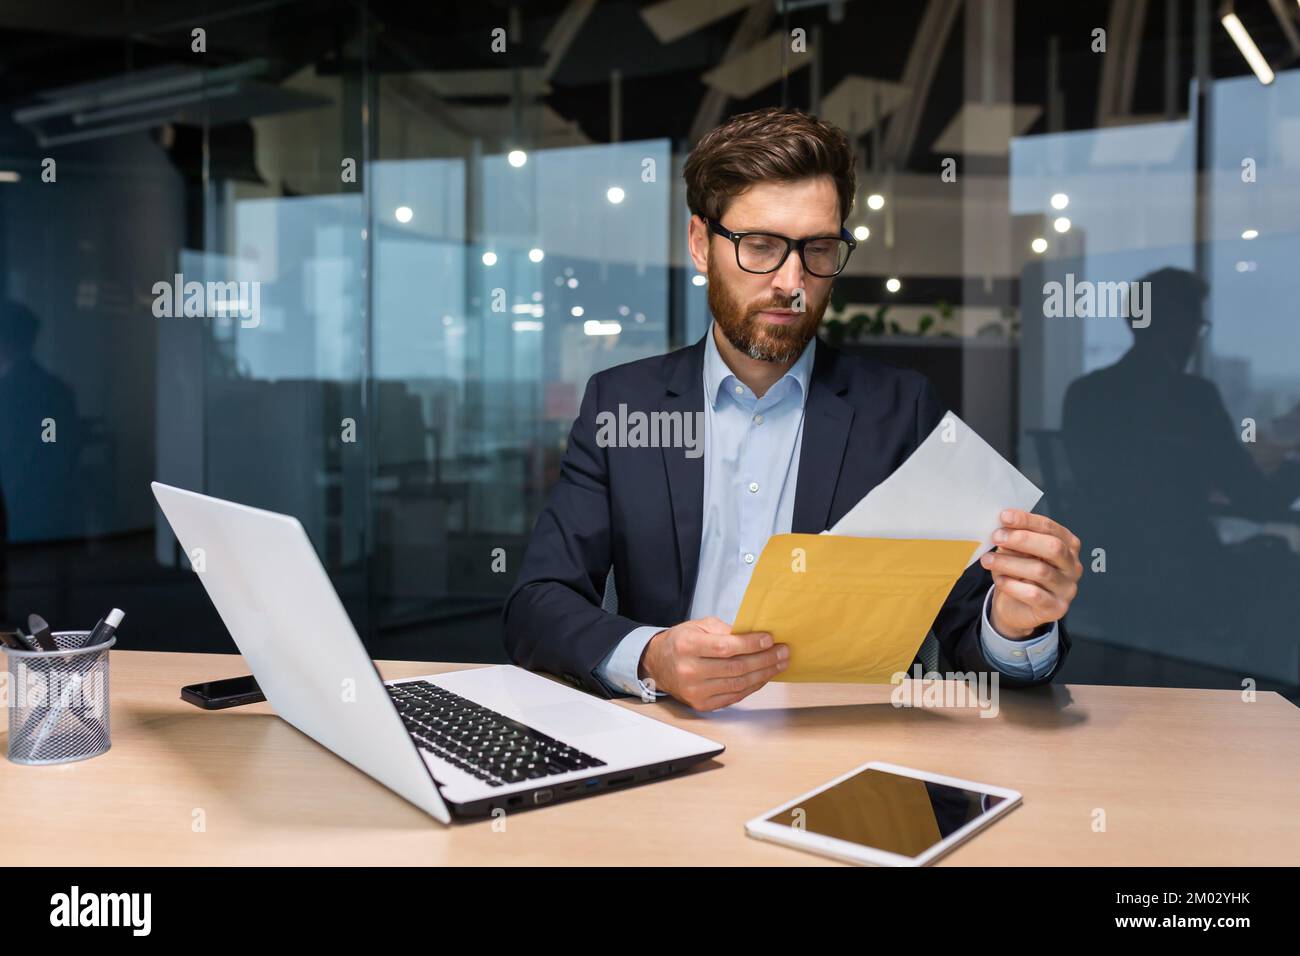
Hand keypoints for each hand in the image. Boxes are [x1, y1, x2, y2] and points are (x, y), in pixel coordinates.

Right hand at [638, 616, 788, 710]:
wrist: (659, 664)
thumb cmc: (682, 642)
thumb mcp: (699, 626)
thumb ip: (725, 630)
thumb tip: (754, 636)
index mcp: (687, 646)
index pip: (725, 647)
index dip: (750, 644)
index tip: (769, 639)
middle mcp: (689, 671)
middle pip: (735, 667)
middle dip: (764, 659)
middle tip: (782, 652)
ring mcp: (695, 691)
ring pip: (738, 684)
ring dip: (763, 674)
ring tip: (779, 663)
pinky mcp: (702, 704)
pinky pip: (734, 696)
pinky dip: (752, 686)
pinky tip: (764, 676)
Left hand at [980, 509, 1082, 638]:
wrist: (1016, 607)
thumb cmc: (1018, 574)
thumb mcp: (1016, 552)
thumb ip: (1014, 539)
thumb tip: (1002, 527)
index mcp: (1067, 545)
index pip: (1050, 528)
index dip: (1027, 520)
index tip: (1004, 517)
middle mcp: (1072, 566)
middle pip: (1053, 547)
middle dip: (1022, 539)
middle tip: (997, 537)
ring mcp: (1067, 588)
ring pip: (1041, 571)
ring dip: (1009, 563)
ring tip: (988, 560)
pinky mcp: (1056, 608)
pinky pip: (1034, 594)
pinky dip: (1012, 585)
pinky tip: (1000, 580)